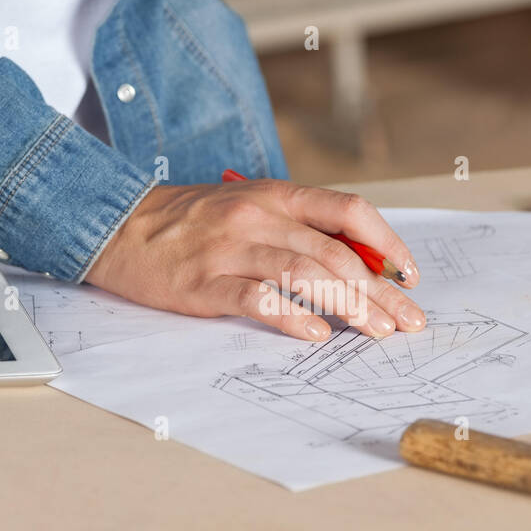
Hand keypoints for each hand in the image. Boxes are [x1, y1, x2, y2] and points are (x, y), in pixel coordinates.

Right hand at [86, 180, 424, 341]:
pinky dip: (291, 319)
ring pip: (306, 274)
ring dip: (349, 306)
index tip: (409, 275)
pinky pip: (257, 300)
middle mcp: (260, 217)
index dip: (388, 244)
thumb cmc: (194, 220)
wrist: (121, 226)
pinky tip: (315, 335)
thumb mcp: (251, 205)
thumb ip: (300, 227)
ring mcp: (232, 249)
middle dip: (380, 291)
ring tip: (374, 331)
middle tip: (406, 321)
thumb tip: (359, 263)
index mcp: (277, 195)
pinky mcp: (206, 283)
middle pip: (337, 253)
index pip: (349, 211)